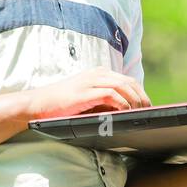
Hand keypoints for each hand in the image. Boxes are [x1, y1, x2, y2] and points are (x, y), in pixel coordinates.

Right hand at [25, 66, 151, 119]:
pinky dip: (122, 103)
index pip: (127, 79)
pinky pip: (111, 94)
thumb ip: (103, 102)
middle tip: (148, 111)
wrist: (37, 104)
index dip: (140, 92)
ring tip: (140, 113)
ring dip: (135, 100)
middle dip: (142, 96)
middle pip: (129, 81)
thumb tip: (124, 112)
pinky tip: (125, 112)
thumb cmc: (60, 105)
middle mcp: (96, 74)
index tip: (147, 106)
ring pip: (123, 86)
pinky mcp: (86, 92)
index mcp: (98, 74)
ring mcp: (90, 82)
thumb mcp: (86, 100)